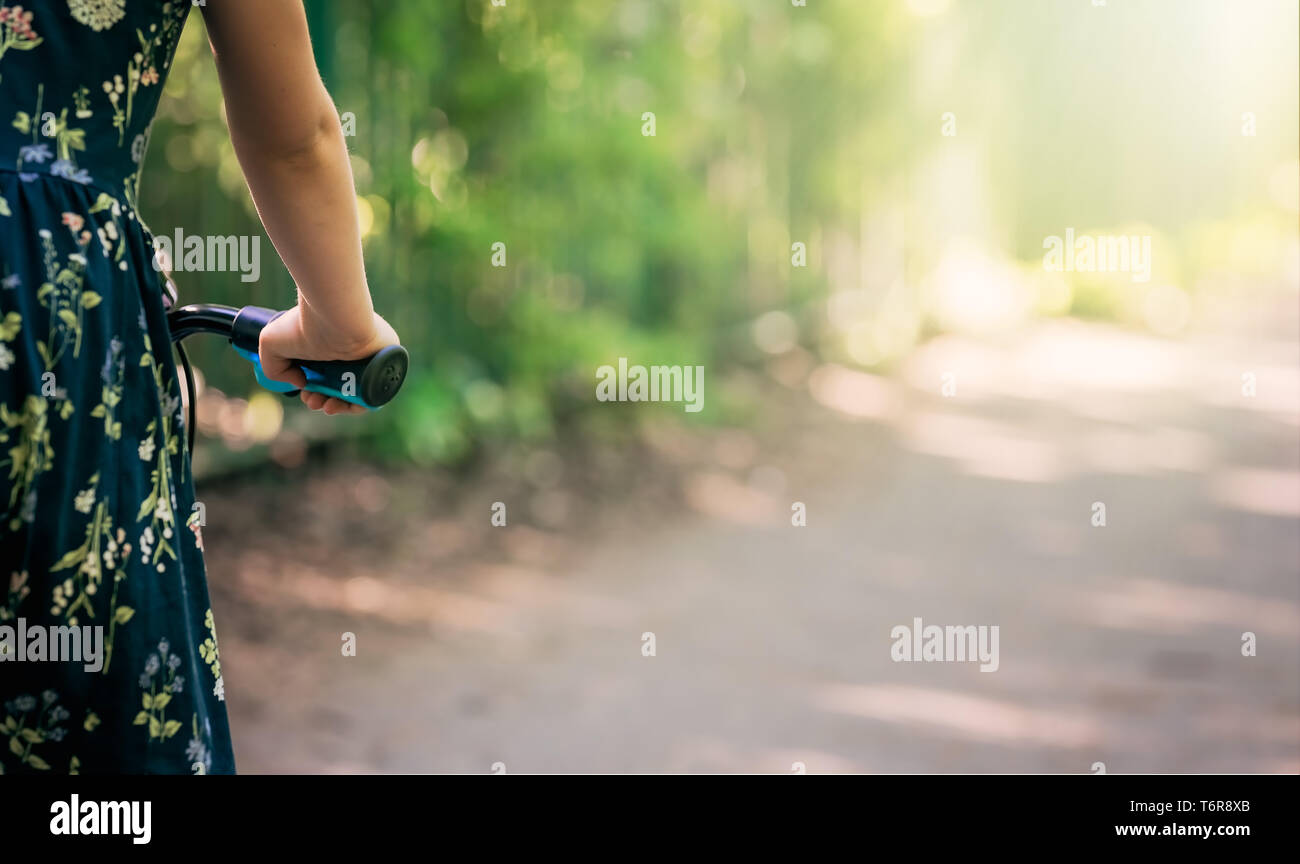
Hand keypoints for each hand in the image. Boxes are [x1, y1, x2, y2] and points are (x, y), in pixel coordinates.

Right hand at [258, 304, 400, 414]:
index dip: (315, 392)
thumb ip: (276, 368)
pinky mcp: (389, 360)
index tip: (305, 394)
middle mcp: (352, 352)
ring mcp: (371, 357)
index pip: (327, 377)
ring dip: (340, 406)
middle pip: (342, 388)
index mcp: (331, 346)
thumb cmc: (302, 324)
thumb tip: (300, 383)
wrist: (333, 314)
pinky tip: (342, 405)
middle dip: (323, 400)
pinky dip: (361, 403)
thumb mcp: (272, 345)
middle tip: (312, 401)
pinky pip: (378, 390)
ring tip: (324, 406)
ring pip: (359, 393)